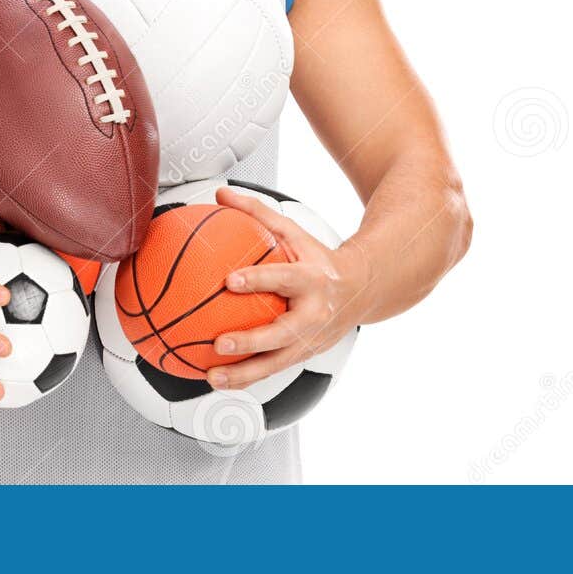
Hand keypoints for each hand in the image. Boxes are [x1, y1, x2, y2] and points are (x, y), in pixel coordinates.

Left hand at [206, 186, 369, 389]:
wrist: (362, 289)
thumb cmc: (317, 258)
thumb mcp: (293, 232)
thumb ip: (256, 212)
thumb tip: (220, 192)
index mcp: (311, 279)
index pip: (282, 279)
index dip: (257, 280)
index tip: (229, 281)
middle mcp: (314, 314)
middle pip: (282, 333)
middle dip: (251, 342)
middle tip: (219, 343)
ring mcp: (311, 340)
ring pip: (276, 364)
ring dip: (243, 374)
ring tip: (211, 377)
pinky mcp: (305, 357)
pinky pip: (272, 370)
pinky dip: (246, 379)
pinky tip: (217, 381)